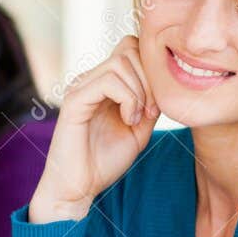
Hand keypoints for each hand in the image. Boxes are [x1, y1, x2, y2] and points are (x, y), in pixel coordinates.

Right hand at [30, 35, 158, 223]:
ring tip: (137, 118)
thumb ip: (149, 101)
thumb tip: (163, 80)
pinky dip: (127, 98)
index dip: (150, 69)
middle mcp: (88, 80)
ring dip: (140, 91)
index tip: (154, 105)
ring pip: (120, 62)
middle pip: (129, 49)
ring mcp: (79, 87)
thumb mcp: (139, 128)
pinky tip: (127, 119)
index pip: (131, 47)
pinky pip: (108, 81)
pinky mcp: (74, 100)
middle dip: (149, 79)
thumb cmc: (104, 162)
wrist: (78, 188)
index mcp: (102, 84)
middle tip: (150, 112)